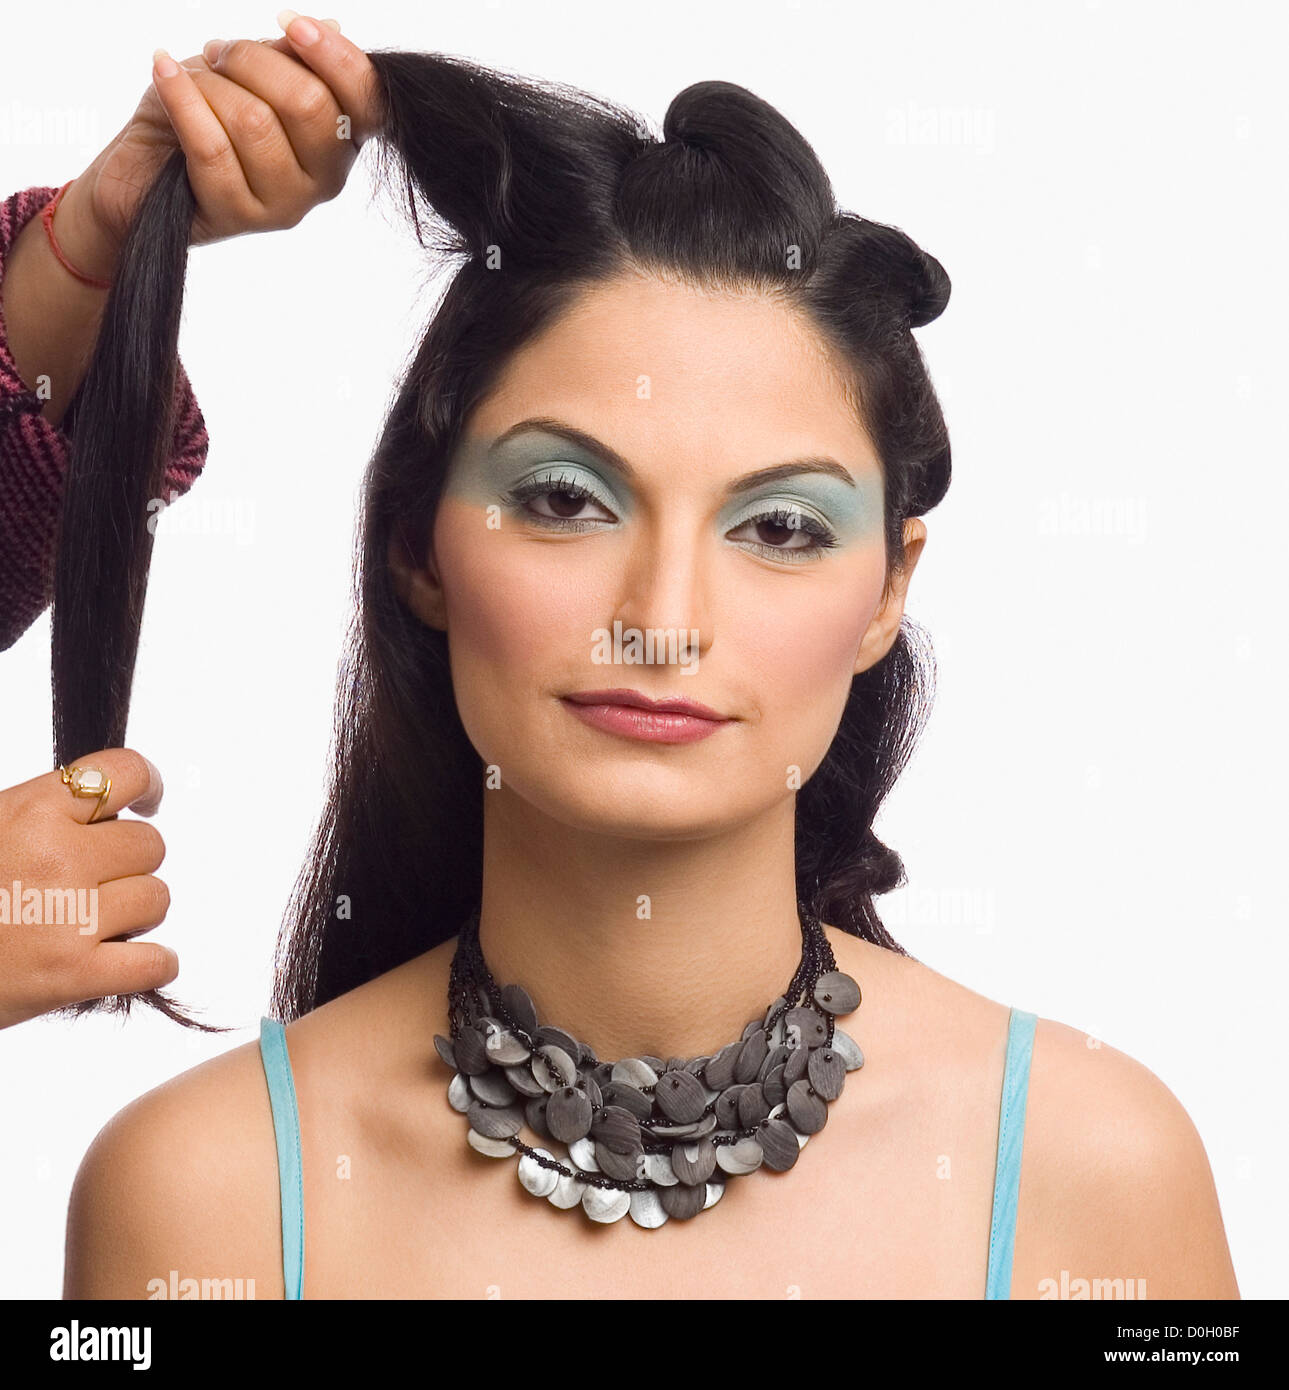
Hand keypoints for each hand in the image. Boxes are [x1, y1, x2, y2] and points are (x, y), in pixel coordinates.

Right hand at [0, 750, 173, 1029]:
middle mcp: (57, 857)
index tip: (147, 802)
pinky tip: (132, 961)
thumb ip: (46, 814)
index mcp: (31, 811)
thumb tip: (107, 810)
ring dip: (137, 913)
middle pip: (149, 845)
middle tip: (92, 883)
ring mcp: (70, 917)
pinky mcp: (75, 975)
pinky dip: (154, 964)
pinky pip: (157, 963)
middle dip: (128, 863)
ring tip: (93, 924)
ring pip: (157, 899)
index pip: (125, 772)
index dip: (146, 785)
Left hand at [55, 14, 380, 280]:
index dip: (335, 56)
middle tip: (219, 53)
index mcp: (341, 143)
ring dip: (211, 85)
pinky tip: (164, 72)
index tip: (290, 23)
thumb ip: (291, 60)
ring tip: (187, 79)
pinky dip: (181, 97)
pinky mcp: (236, 216)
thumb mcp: (252, 76)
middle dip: (253, 61)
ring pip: (255, 122)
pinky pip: (211, 145)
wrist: (144, 169)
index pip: (367, 102)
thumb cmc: (204, 118)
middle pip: (309, 106)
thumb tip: (331, 28)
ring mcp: (284, 204)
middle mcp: (325, 180)